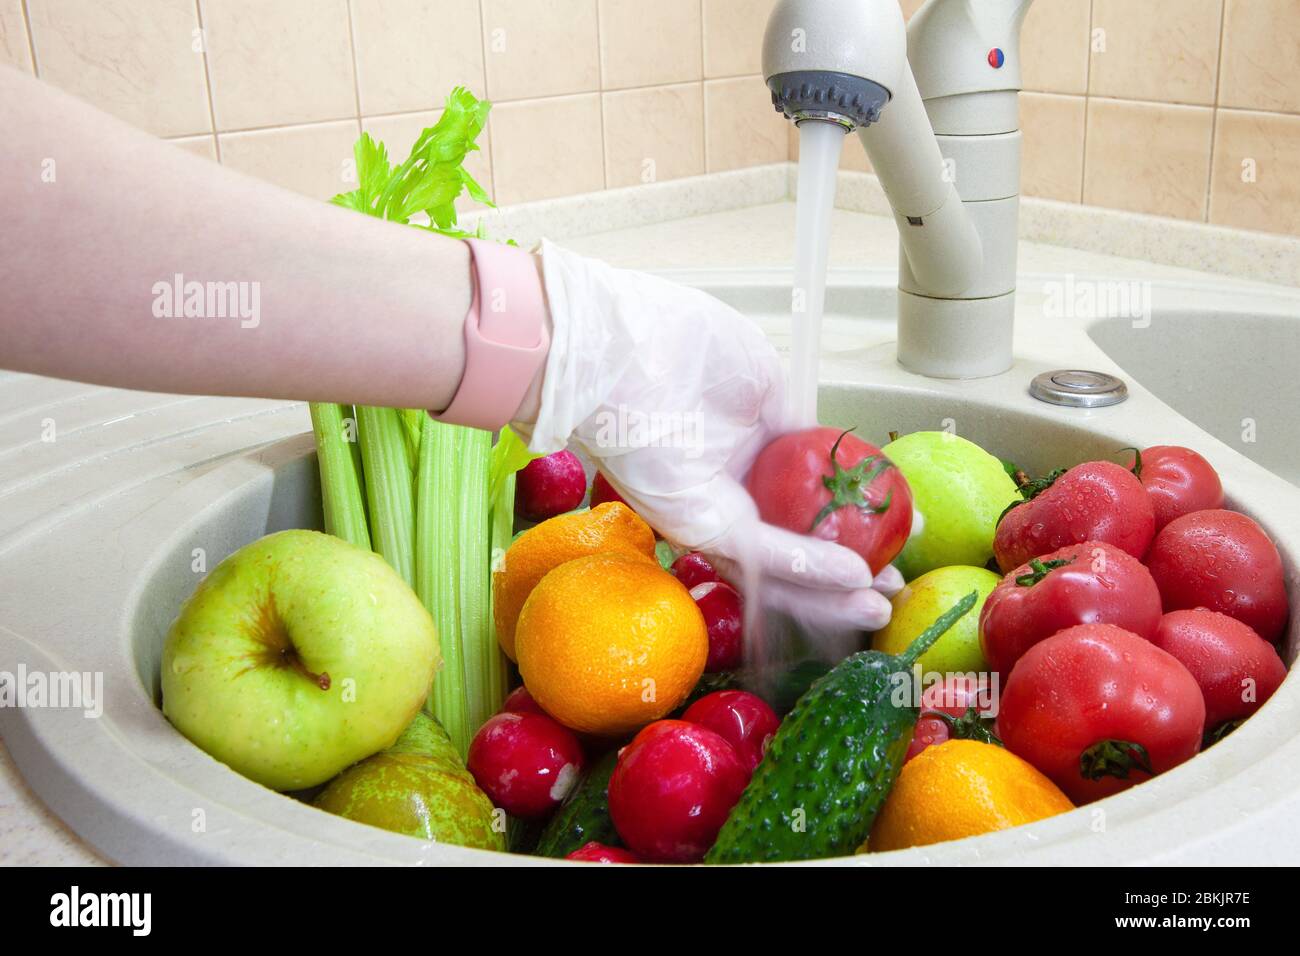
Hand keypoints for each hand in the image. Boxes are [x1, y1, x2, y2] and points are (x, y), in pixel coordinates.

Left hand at [515, 241, 899, 630]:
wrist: (621, 345)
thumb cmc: (681, 342)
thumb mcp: (761, 375)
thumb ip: (794, 420)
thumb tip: (821, 445)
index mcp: (744, 449)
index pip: (804, 499)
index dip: (850, 517)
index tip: (899, 522)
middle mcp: (727, 488)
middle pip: (795, 543)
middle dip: (846, 570)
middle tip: (893, 583)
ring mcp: (710, 510)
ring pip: (777, 566)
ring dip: (830, 591)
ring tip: (879, 604)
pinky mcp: (694, 524)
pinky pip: (758, 553)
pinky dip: (805, 567)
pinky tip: (849, 576)